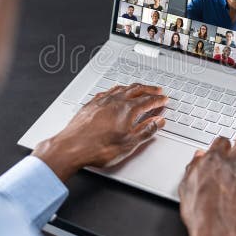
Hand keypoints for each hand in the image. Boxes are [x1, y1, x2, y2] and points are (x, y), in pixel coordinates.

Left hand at [32, 83, 166, 181]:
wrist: (72, 147)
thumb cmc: (98, 148)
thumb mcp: (129, 144)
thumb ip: (146, 131)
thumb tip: (158, 122)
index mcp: (127, 110)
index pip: (148, 101)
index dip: (158, 100)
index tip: (164, 99)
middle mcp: (115, 102)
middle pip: (136, 90)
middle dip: (149, 89)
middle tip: (157, 90)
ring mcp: (102, 101)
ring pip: (122, 88)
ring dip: (134, 87)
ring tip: (140, 88)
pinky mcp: (91, 104)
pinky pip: (108, 91)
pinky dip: (117, 89)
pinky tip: (116, 92)